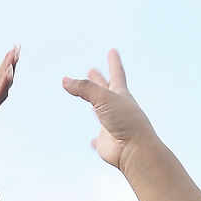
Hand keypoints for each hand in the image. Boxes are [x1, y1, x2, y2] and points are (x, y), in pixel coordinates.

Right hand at [62, 49, 153, 170]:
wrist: (135, 150)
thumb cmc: (125, 121)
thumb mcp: (104, 98)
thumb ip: (84, 88)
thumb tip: (65, 81)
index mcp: (121, 95)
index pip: (117, 73)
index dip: (114, 62)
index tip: (113, 50)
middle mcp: (117, 109)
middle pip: (106, 90)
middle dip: (99, 80)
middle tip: (92, 70)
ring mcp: (112, 126)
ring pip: (101, 112)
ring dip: (95, 105)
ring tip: (89, 99)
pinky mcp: (107, 143)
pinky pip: (99, 141)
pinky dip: (95, 141)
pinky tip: (92, 141)